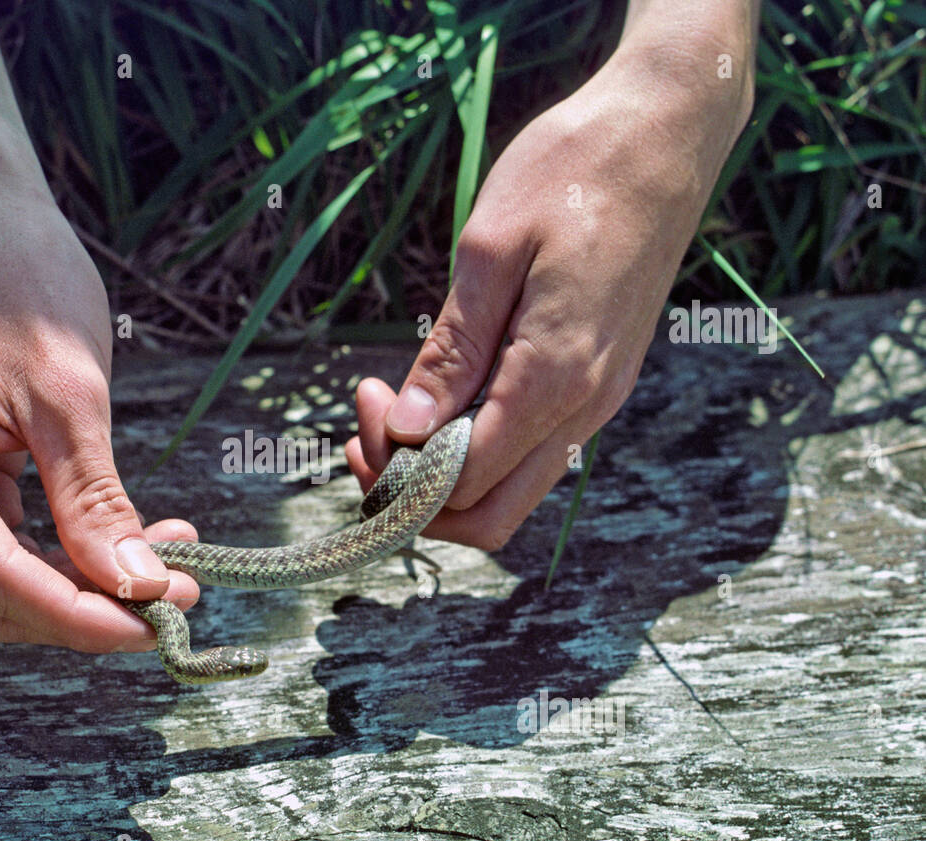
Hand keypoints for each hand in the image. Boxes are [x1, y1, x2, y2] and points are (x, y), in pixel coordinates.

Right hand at [0, 189, 196, 650]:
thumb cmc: (20, 283)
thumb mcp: (71, 398)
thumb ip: (95, 502)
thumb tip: (137, 587)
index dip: (82, 617)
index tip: (158, 624)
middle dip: (90, 606)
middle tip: (178, 592)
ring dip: (82, 584)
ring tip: (167, 559)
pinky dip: (62, 554)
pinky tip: (126, 538)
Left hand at [348, 39, 752, 550]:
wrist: (667, 132)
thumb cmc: (575, 171)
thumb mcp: (491, 250)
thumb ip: (452, 351)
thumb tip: (410, 431)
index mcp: (554, 378)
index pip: (463, 484)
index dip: (399, 470)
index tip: (366, 401)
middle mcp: (586, 407)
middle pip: (491, 514)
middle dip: (415, 494)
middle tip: (371, 425)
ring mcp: (601, 398)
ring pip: (513, 488)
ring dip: (445, 470)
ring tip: (399, 402)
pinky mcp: (602, 381)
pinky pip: (534, 448)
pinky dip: (479, 444)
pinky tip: (447, 389)